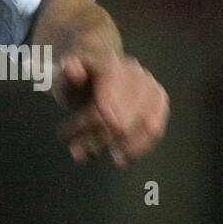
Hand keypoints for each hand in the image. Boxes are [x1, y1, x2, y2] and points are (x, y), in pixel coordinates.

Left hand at [53, 54, 168, 166]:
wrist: (96, 72)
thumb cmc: (77, 77)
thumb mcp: (63, 73)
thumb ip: (67, 72)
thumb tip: (72, 70)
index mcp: (111, 64)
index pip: (105, 102)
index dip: (90, 121)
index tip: (66, 136)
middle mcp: (136, 74)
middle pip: (122, 118)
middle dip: (95, 138)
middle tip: (73, 150)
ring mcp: (151, 89)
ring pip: (140, 127)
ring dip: (118, 148)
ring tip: (93, 157)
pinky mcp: (160, 104)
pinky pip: (154, 131)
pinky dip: (138, 148)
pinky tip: (120, 159)